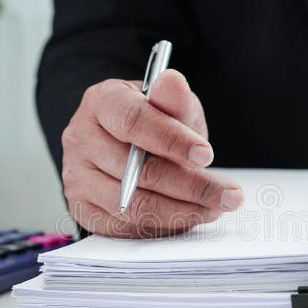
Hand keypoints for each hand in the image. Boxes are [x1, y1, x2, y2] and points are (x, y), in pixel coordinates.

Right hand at [61, 69, 243, 237]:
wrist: (122, 145)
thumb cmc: (152, 122)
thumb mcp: (170, 105)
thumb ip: (175, 100)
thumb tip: (173, 81)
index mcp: (101, 102)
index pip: (133, 121)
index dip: (172, 140)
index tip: (206, 155)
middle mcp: (81, 139)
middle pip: (138, 171)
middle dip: (191, 186)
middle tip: (228, 194)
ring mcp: (78, 178)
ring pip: (133, 205)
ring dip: (181, 211)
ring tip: (214, 208)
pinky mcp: (84, 210)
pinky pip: (127, 227)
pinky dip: (163, 226)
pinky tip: (188, 217)